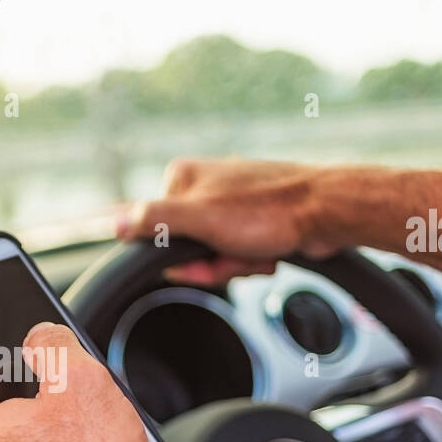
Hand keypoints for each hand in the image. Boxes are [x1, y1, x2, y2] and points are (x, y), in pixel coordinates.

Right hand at [116, 157, 341, 283]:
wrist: (327, 212)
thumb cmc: (269, 211)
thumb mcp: (200, 219)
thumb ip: (152, 220)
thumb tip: (114, 225)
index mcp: (183, 178)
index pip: (158, 233)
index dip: (181, 256)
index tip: (204, 257)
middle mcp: (205, 185)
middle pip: (188, 246)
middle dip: (214, 262)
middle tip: (237, 254)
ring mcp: (231, 201)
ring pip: (215, 253)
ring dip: (237, 263)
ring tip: (259, 251)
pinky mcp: (254, 217)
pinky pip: (238, 251)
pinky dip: (253, 259)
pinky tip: (269, 252)